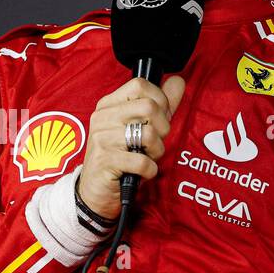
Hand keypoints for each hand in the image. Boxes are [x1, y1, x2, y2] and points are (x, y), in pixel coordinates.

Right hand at [77, 75, 186, 220]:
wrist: (95, 191)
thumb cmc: (120, 157)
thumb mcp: (140, 127)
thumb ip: (161, 104)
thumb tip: (178, 81)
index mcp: (109, 105)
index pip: (140, 85)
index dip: (160, 100)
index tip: (159, 118)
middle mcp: (102, 117)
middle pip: (149, 107)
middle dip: (163, 128)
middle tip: (155, 142)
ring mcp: (102, 138)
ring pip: (149, 134)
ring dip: (157, 151)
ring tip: (148, 157)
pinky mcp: (105, 161)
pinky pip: (142, 161)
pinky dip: (150, 170)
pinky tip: (142, 171)